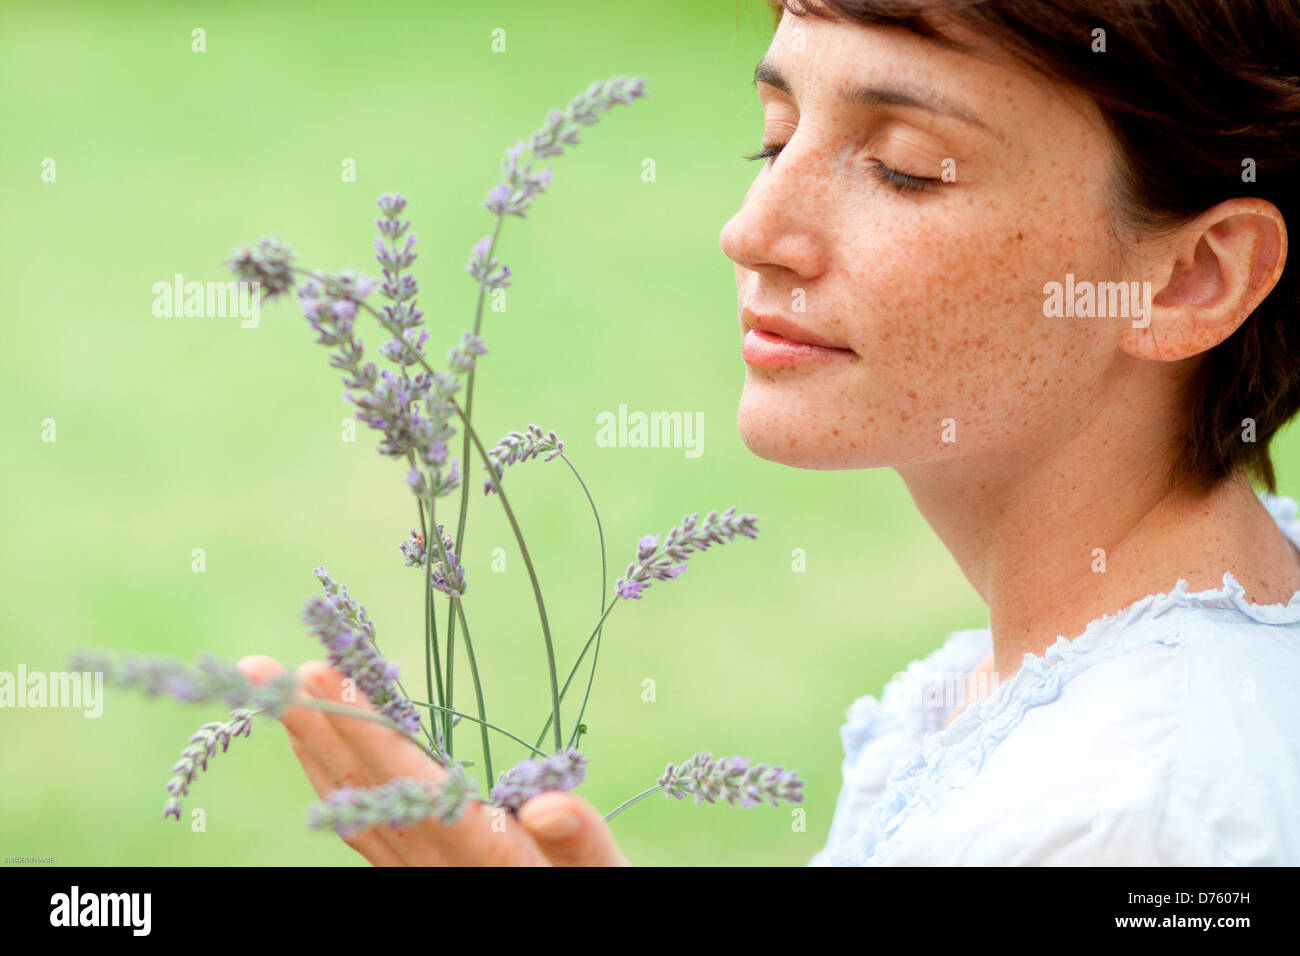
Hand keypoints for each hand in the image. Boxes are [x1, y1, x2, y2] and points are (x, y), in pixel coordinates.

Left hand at [237, 655, 629, 865]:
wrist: (572, 927)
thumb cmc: (596, 896)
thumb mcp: (603, 875)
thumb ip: (580, 840)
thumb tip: (547, 806)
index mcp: (484, 855)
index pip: (413, 786)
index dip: (366, 730)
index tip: (323, 675)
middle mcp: (437, 867)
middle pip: (364, 792)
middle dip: (316, 725)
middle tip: (266, 669)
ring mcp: (420, 872)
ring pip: (354, 809)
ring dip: (313, 748)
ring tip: (277, 693)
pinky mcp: (416, 871)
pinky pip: (362, 828)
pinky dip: (332, 780)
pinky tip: (315, 747)